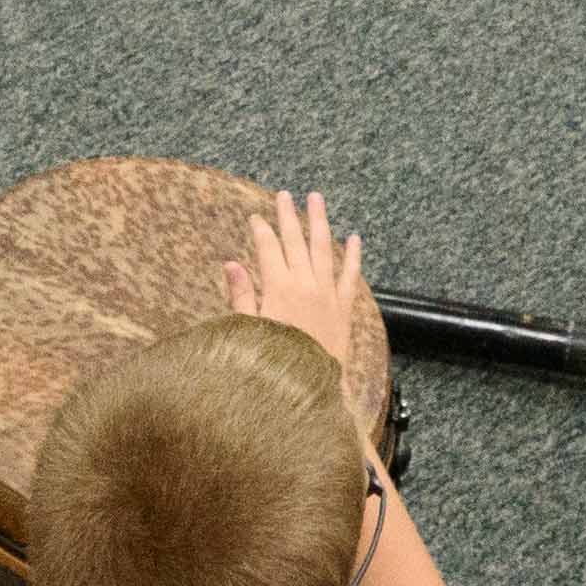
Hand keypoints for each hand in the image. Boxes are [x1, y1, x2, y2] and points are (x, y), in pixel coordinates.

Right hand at [223, 190, 373, 374]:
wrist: (308, 390)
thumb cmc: (273, 362)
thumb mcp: (249, 329)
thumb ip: (242, 296)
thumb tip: (231, 264)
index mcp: (279, 288)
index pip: (268, 248)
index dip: (261, 230)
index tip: (255, 217)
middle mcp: (305, 285)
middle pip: (296, 241)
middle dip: (288, 216)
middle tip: (284, 195)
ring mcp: (327, 294)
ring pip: (324, 249)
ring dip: (319, 222)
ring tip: (316, 199)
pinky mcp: (343, 308)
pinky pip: (350, 276)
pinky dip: (353, 256)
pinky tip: (354, 238)